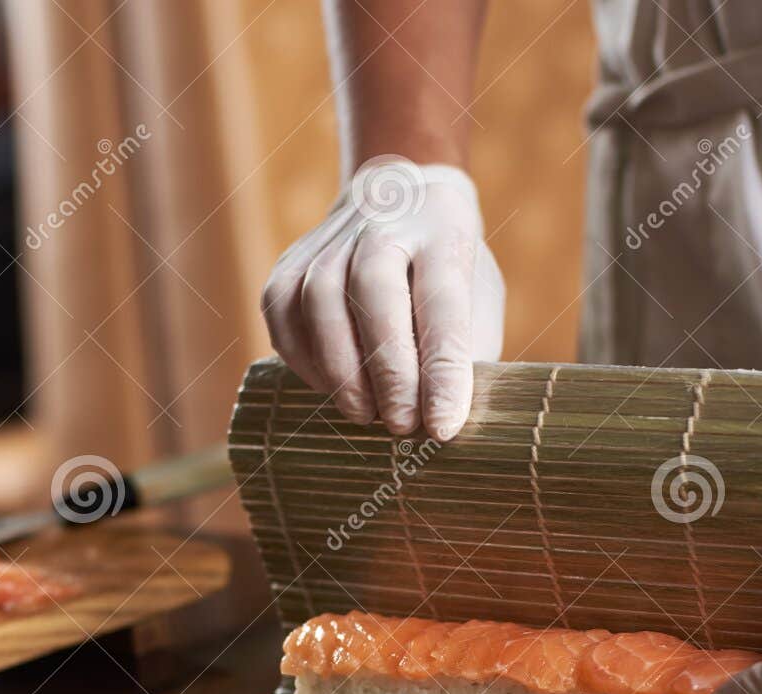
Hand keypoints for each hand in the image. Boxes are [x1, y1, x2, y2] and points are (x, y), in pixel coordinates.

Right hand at [261, 158, 504, 440]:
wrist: (401, 199)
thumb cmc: (448, 271)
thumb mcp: (479, 300)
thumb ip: (467, 352)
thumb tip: (444, 420)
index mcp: (443, 234)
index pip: (442, 301)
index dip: (443, 369)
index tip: (444, 426)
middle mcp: (384, 225)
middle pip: (373, 290)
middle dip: (387, 370)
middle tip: (401, 425)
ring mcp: (331, 238)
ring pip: (318, 299)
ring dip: (340, 369)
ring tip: (365, 414)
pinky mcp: (291, 259)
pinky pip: (282, 311)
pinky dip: (303, 359)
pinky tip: (330, 387)